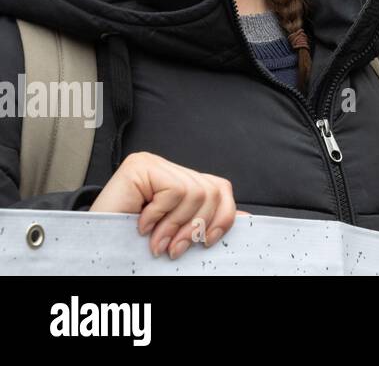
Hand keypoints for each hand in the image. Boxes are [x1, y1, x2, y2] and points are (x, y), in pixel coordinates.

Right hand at [89, 152, 237, 260]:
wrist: (91, 252)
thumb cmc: (131, 245)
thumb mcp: (179, 234)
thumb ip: (208, 222)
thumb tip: (249, 219)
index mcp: (182, 182)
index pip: (220, 189)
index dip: (222, 216)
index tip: (207, 242)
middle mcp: (170, 169)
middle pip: (212, 191)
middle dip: (196, 227)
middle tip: (173, 249)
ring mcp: (154, 164)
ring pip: (196, 192)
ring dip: (175, 226)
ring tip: (156, 242)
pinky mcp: (139, 166)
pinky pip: (174, 191)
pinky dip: (160, 216)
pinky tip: (142, 226)